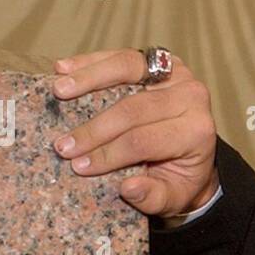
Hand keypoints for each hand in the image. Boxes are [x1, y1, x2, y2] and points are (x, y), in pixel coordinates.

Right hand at [51, 47, 218, 217]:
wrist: (194, 152)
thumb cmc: (180, 177)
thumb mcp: (173, 197)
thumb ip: (153, 197)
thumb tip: (128, 189)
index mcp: (197, 131)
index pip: (145, 140)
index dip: (109, 153)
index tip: (78, 166)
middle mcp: (192, 97)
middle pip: (134, 108)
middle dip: (94, 128)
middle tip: (63, 145)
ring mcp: (178, 74)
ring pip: (129, 68)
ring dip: (88, 78)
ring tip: (58, 90)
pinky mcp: (160, 61)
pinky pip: (123, 57)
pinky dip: (92, 61)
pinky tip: (64, 68)